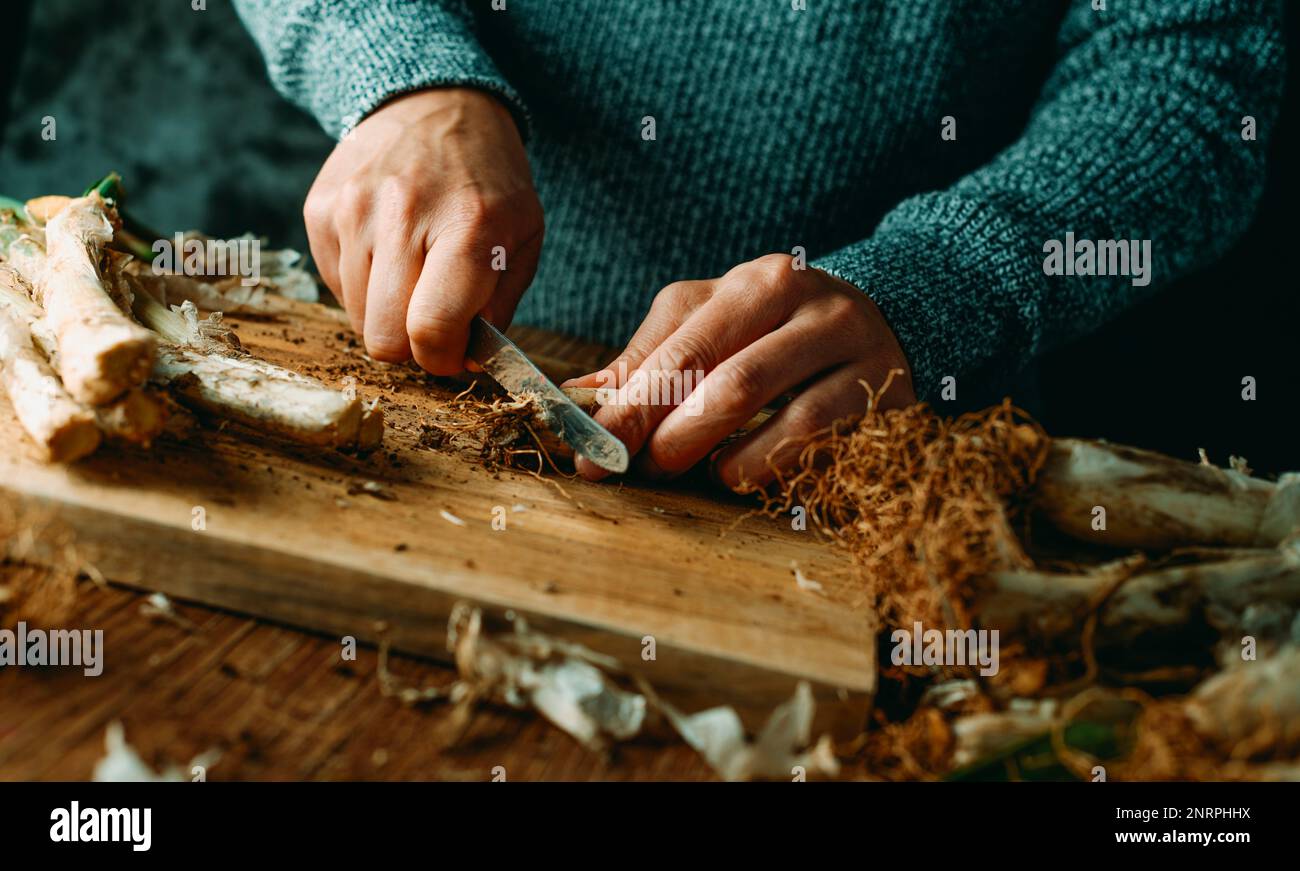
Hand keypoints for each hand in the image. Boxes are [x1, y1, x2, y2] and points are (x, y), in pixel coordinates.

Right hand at [303, 87, 542, 372]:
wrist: (433, 103)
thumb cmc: (488, 182)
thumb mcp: (522, 237)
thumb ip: (500, 306)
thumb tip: (466, 361)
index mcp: (466, 226)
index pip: (431, 328)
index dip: (442, 359)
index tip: (454, 351)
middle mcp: (402, 215)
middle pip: (384, 338)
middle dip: (412, 346)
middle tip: (434, 319)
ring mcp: (352, 210)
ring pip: (357, 319)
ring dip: (387, 314)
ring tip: (413, 274)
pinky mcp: (319, 209)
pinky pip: (335, 286)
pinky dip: (363, 286)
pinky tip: (387, 251)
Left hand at [564, 254, 915, 488]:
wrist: (891, 318)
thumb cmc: (779, 329)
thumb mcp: (715, 322)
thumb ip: (652, 356)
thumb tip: (579, 395)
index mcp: (756, 283)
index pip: (682, 348)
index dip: (631, 406)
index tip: (592, 451)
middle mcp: (809, 304)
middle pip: (728, 379)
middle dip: (670, 435)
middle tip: (639, 469)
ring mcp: (853, 348)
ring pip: (780, 413)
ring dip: (722, 458)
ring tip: (693, 472)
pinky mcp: (883, 391)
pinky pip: (822, 439)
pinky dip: (771, 465)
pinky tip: (742, 474)